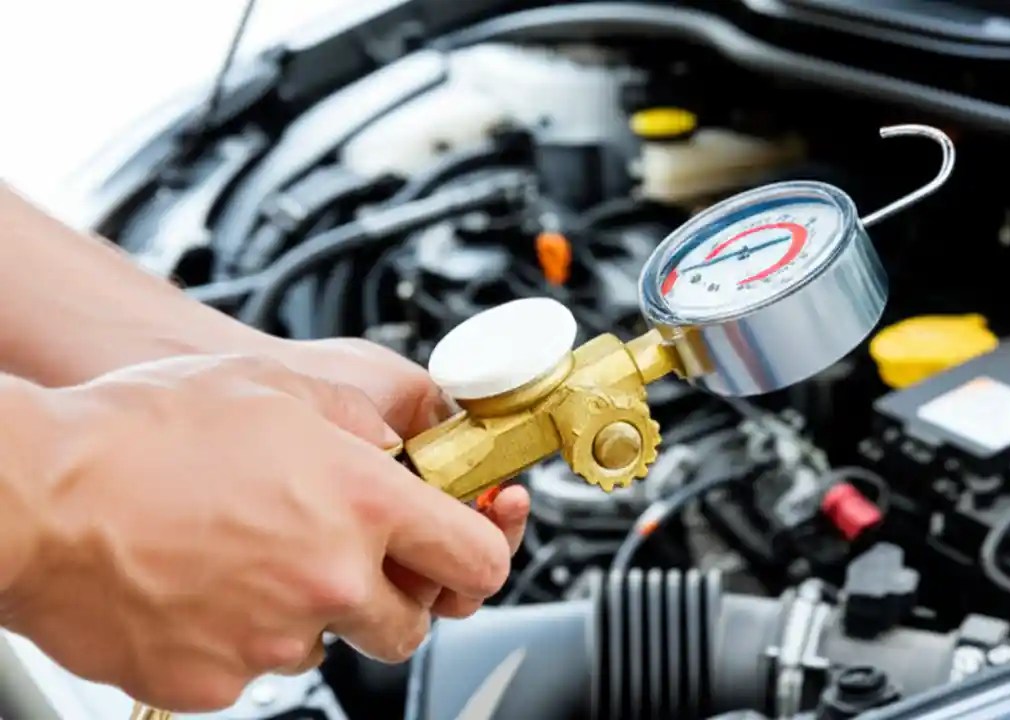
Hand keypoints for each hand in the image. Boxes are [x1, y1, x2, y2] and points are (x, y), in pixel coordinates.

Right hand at [0, 354, 513, 711]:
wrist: (34, 496)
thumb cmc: (141, 432)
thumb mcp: (278, 389)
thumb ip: (362, 424)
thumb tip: (398, 449)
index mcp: (364, 505)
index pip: (481, 560)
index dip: (481, 553)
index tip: (467, 547)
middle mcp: (331, 581)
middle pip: (412, 624)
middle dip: (391, 595)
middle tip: (344, 556)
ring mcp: (273, 640)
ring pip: (328, 643)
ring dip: (310, 611)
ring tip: (250, 554)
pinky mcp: (216, 681)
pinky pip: (256, 666)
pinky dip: (242, 634)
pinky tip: (205, 583)